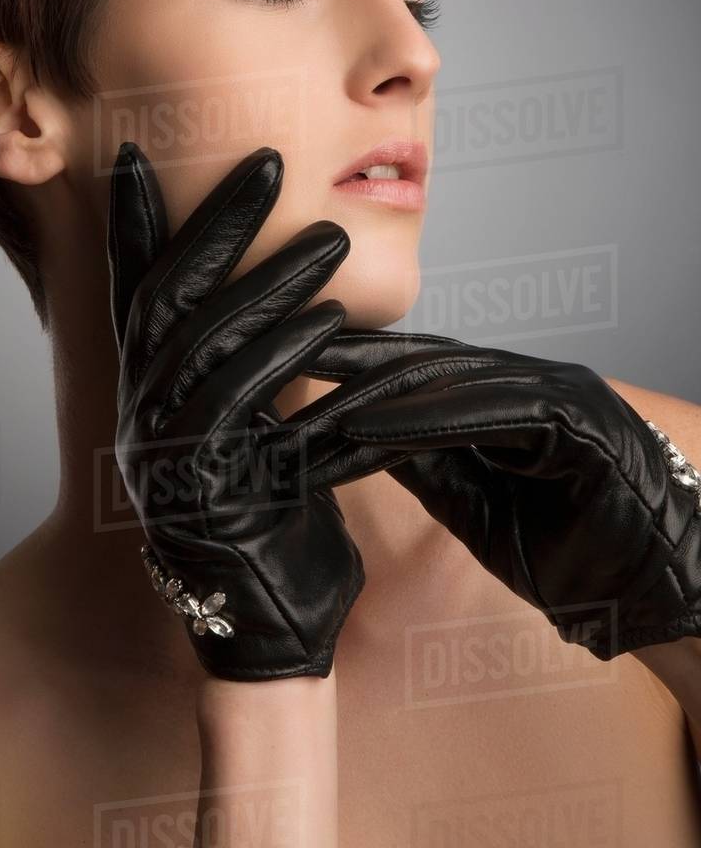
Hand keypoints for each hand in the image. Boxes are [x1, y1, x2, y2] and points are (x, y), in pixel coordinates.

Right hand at [107, 143, 415, 681]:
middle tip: (270, 162)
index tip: (133, 155)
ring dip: (268, 280)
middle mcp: (138, 418)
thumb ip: (249, 369)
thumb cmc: (272, 520)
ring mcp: (159, 454)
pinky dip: (282, 351)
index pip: (129, 292)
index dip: (130, 223)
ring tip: (330, 238)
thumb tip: (289, 301)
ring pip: (201, 340)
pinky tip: (330, 318)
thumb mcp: (254, 433)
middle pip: (165, 297)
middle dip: (213, 223)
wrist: (269, 627)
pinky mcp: (197, 488)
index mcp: (147, 398)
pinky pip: (236, 401)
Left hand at [304, 329, 700, 659]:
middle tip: (284, 352)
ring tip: (314, 394)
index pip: (420, 372)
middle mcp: (532, 381)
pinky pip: (491, 410)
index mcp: (510, 398)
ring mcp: (558, 393)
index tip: (291, 364)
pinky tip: (374, 423)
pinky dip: (428, 418)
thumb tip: (360, 437)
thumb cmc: (575, 552)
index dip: (355, 366)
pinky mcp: (578, 419)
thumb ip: (427, 465)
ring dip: (377, 390)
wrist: (658, 590)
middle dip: (353, 360)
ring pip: (452, 379)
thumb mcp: (477, 506)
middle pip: (426, 362)